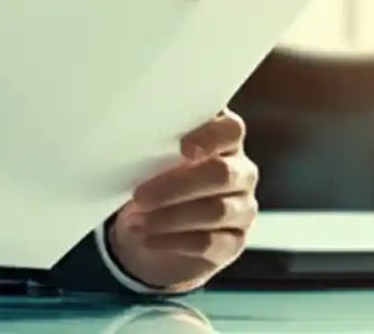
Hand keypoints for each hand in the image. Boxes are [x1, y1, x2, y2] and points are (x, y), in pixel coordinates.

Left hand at [107, 110, 258, 292]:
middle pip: (222, 174)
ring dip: (170, 217)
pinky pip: (210, 243)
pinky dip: (173, 241)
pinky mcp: (234, 242)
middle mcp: (241, 173)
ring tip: (136, 221)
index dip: (211, 136)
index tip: (183, 147)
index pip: (231, 130)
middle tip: (139, 195)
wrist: (153, 230)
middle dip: (176, 185)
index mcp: (223, 141)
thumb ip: (155, 146)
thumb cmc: (155, 181)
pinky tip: (148, 239)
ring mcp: (242, 209)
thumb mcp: (152, 159)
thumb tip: (130, 142)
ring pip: (216, 211)